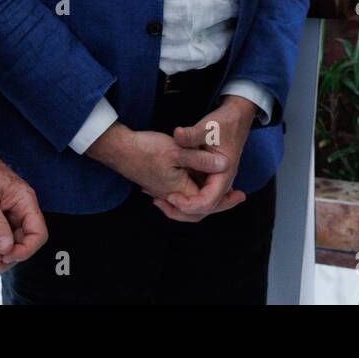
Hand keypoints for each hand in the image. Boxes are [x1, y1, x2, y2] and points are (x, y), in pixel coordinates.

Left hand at [0, 155, 47, 272]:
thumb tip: (6, 250)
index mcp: (25, 202)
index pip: (38, 233)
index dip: (26, 250)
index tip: (6, 256)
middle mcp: (23, 211)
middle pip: (26, 242)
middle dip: (9, 257)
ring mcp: (13, 216)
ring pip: (13, 244)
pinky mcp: (2, 220)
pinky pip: (2, 239)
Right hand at [87, 123, 228, 206]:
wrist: (119, 148)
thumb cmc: (146, 149)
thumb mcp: (177, 149)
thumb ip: (202, 158)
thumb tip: (224, 164)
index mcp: (180, 189)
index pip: (206, 204)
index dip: (224, 201)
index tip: (239, 195)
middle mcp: (171, 194)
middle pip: (198, 209)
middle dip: (218, 204)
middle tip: (237, 197)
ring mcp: (163, 190)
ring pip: (189, 200)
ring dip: (205, 198)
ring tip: (223, 191)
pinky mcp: (159, 182)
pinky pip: (180, 192)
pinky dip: (193, 191)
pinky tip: (200, 179)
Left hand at [154, 96, 256, 221]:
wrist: (235, 118)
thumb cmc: (223, 123)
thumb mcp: (208, 127)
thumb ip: (192, 134)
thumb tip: (177, 134)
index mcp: (223, 175)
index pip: (207, 202)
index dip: (188, 204)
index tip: (170, 196)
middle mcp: (221, 183)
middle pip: (202, 210)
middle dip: (180, 211)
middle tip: (158, 202)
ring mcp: (214, 181)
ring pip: (199, 206)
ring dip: (180, 207)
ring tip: (158, 201)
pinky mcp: (208, 177)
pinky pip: (196, 195)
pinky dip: (182, 198)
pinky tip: (165, 192)